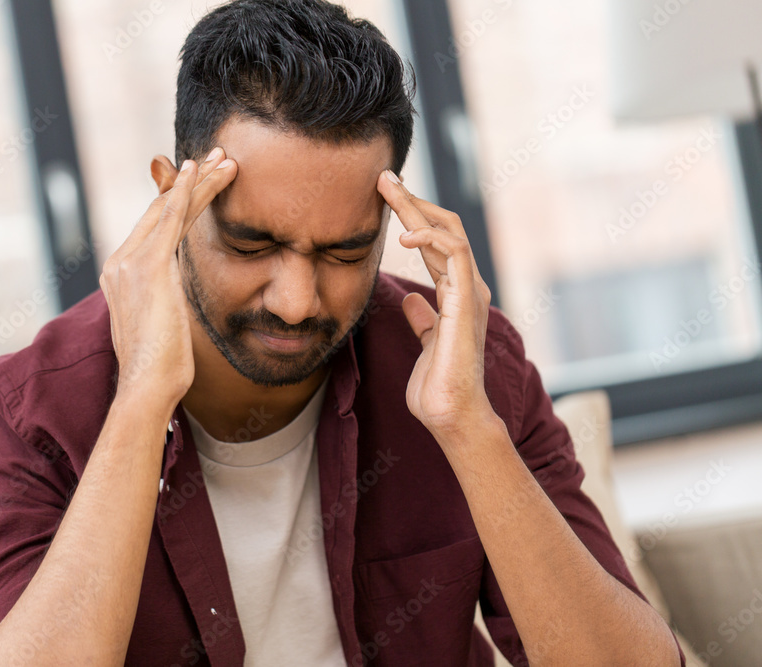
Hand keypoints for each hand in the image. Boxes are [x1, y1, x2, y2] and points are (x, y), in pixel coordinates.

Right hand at [99, 148, 237, 409]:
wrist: (147, 385)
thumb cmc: (160, 368)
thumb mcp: (163, 327)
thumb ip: (165, 304)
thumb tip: (175, 304)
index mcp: (120, 276)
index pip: (151, 228)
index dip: (177, 202)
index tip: (201, 183)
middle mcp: (119, 263)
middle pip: (158, 212)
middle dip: (191, 183)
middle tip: (217, 158)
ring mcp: (129, 262)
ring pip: (169, 210)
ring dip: (199, 181)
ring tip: (225, 159)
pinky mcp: (148, 266)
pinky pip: (170, 218)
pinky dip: (188, 191)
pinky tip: (202, 170)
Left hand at [376, 170, 496, 443]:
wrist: (449, 414)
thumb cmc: (436, 386)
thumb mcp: (424, 344)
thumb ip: (423, 320)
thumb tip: (414, 302)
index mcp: (456, 294)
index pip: (435, 243)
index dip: (411, 217)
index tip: (384, 197)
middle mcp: (466, 287)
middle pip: (442, 229)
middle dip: (412, 201)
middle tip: (384, 177)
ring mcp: (469, 293)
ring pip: (449, 233)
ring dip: (418, 208)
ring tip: (390, 188)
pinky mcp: (466, 303)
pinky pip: (455, 257)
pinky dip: (432, 239)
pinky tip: (405, 234)